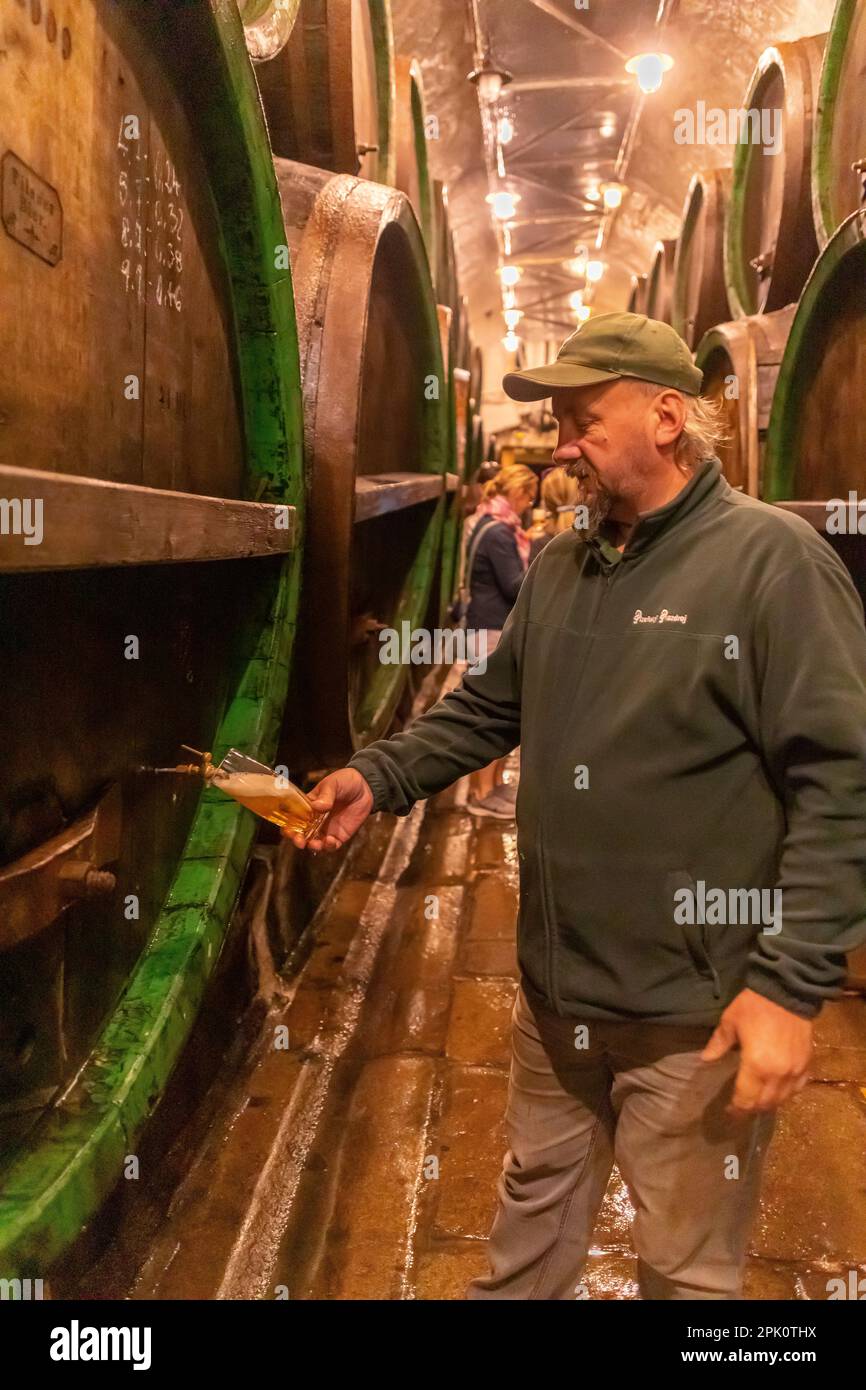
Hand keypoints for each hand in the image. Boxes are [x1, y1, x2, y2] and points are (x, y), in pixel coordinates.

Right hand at [284, 767, 374, 852]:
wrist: (366, 787)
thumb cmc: (345, 781)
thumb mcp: (333, 784)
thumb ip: (325, 795)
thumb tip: (317, 806)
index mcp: (308, 807)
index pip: (293, 819)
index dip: (288, 826)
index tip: (288, 830)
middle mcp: (314, 820)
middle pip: (301, 834)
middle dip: (297, 840)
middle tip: (299, 841)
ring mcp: (326, 829)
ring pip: (314, 843)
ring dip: (312, 847)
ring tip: (315, 844)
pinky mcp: (339, 835)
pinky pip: (331, 846)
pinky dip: (328, 847)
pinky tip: (330, 841)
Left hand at [700, 988, 813, 1114]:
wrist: (787, 991)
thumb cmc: (754, 1006)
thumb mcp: (730, 1022)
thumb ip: (718, 1044)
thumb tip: (705, 1060)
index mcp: (756, 1067)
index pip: (746, 1100)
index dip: (736, 1110)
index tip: (729, 1112)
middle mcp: (778, 1075)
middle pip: (764, 1104)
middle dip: (751, 1109)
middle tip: (740, 1107)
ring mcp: (795, 1071)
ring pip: (782, 1100)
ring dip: (769, 1103)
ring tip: (757, 1099)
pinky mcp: (807, 1064)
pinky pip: (798, 1088)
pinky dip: (787, 1093)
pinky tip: (779, 1089)